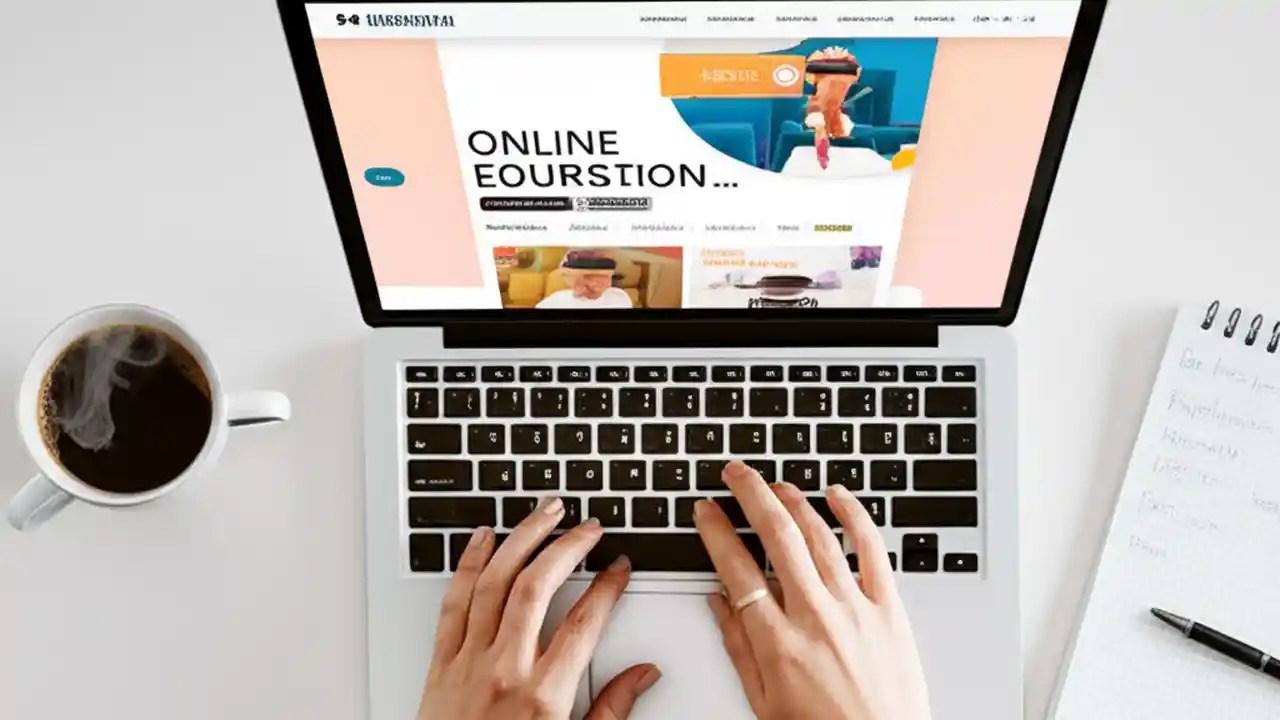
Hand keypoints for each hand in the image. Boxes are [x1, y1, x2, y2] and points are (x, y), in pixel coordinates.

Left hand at [417, 498, 660, 719]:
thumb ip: (612, 710)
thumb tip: (644, 675)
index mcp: (543, 697)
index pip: (585, 622)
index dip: (608, 587)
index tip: (620, 568)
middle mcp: (504, 670)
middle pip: (537, 586)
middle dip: (567, 546)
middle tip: (588, 527)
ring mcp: (468, 662)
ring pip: (494, 582)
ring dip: (522, 539)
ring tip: (545, 513)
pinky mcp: (439, 664)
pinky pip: (454, 601)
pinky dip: (470, 564)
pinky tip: (484, 540)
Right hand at [694, 461, 930, 719]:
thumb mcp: (763, 701)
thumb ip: (738, 646)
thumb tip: (718, 601)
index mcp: (778, 643)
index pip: (737, 568)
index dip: (716, 531)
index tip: (706, 511)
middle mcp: (815, 617)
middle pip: (777, 535)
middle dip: (751, 494)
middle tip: (736, 474)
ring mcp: (855, 608)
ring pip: (819, 534)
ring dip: (794, 500)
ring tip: (775, 483)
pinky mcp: (889, 608)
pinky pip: (872, 549)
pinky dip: (854, 515)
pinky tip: (837, 495)